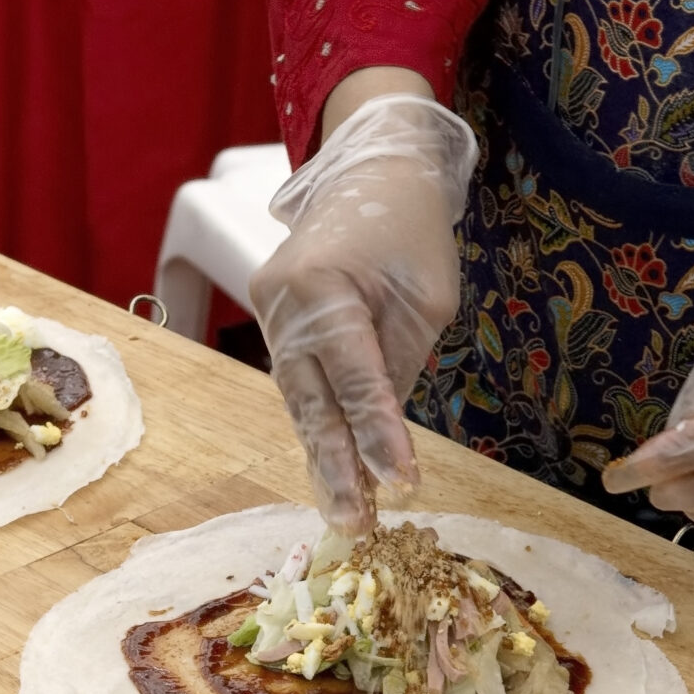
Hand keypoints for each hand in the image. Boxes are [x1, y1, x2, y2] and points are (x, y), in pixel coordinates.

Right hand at [250, 92, 477, 534]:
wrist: (370, 170)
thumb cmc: (411, 229)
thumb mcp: (425, 299)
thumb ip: (399, 365)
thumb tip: (385, 436)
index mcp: (321, 285)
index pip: (354, 376)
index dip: (377, 434)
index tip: (399, 482)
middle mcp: (282, 303)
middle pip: (310, 400)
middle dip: (335, 466)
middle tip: (355, 523)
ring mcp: (268, 314)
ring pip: (300, 399)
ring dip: (325, 456)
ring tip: (348, 512)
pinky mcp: (273, 324)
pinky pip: (300, 384)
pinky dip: (320, 425)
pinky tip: (337, 471)